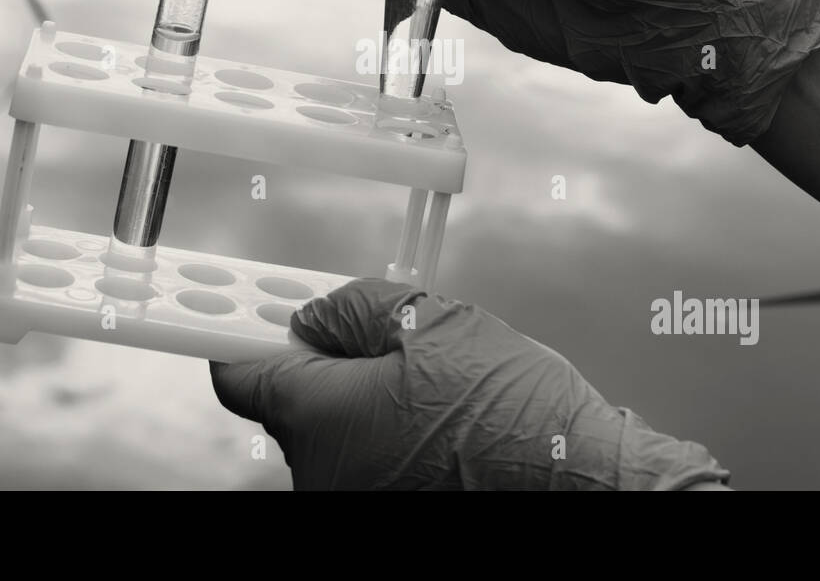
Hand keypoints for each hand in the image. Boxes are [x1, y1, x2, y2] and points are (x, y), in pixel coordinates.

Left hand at [210, 279, 728, 489]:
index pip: (237, 372)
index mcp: (318, 418)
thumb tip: (314, 315)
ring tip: (431, 383)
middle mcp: (320, 473)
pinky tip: (438, 416)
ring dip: (361, 399)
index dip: (242, 330)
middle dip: (323, 361)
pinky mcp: (384, 512)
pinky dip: (385, 433)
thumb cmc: (514, 411)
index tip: (242, 308)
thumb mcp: (433, 320)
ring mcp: (352, 501)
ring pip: (332, 432)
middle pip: (290, 401)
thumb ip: (354, 308)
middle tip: (378, 335)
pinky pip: (364, 460)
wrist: (582, 482)